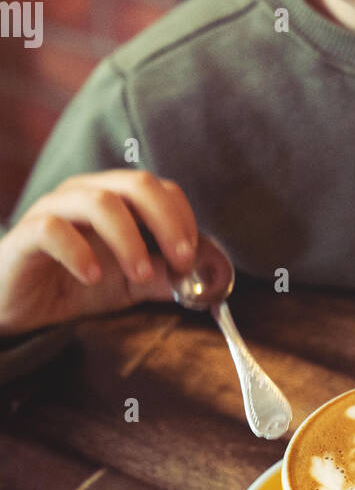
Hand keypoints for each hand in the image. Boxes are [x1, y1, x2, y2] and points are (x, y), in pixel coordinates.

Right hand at [0, 170, 198, 336]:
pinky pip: (54, 229)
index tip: (192, 258)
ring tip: (140, 274)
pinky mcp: (26, 233)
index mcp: (115, 198)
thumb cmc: (72, 284)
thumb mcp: (128, 286)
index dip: (183, 219)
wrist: (16, 306)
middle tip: (180, 260)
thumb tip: (201, 279)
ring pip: (99, 201)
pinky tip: (93, 277)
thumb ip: (162, 278)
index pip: (160, 188)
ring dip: (129, 239)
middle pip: (136, 183)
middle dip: (167, 221)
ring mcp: (55, 209)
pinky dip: (80, 253)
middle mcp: (86, 193)